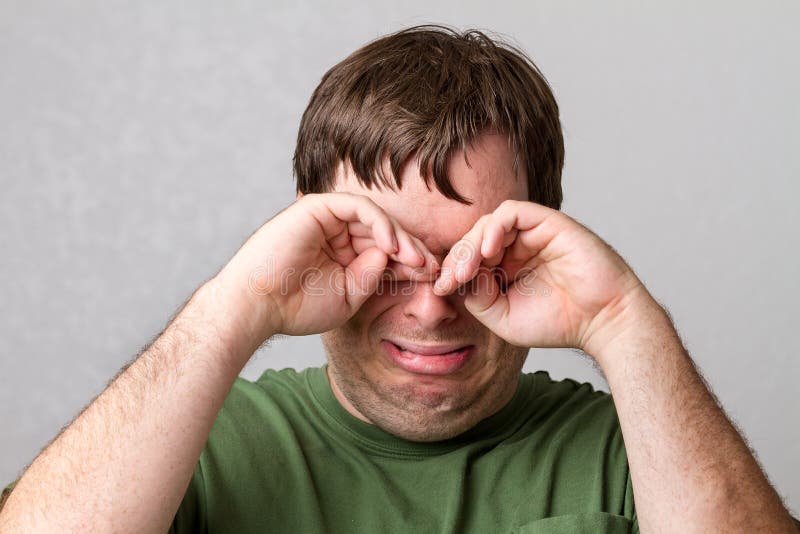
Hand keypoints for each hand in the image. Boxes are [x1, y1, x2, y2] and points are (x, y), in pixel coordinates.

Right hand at [215, 192, 439, 339]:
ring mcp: (327, 219)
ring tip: (417, 260)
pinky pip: (358, 208)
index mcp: (343, 255)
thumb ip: (373, 276)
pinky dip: (380, 223)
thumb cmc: (297, 307)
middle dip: (412, 250)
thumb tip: (394, 257)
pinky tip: (392, 246)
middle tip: (434, 267)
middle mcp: (337, 233)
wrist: (259, 305)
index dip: (411, 263)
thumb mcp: (349, 296)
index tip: (434, 278)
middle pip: (385, 233)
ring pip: (377, 219)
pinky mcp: (318, 207)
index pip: (385, 252)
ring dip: (400, 238)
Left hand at [432, 200, 653, 358]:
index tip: (442, 289)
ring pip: (488, 223)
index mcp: (507, 268)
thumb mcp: (503, 318)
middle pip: (474, 238)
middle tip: (451, 279)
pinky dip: (495, 227)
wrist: (602, 321)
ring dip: (472, 244)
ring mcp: (533, 234)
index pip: (470, 258)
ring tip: (468, 269)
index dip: (453, 270)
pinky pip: (513, 211)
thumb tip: (458, 279)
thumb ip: (477, 298)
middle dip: (458, 258)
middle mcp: (518, 248)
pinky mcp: (548, 222)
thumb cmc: (559, 323)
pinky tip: (489, 250)